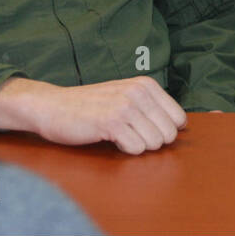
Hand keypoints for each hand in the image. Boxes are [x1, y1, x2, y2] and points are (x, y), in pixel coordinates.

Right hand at [0, 76, 187, 154]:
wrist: (52, 107)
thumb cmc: (91, 106)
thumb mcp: (126, 97)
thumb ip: (151, 107)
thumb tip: (182, 127)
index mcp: (146, 85)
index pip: (179, 119)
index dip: (164, 131)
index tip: (145, 129)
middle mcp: (139, 92)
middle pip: (169, 134)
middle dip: (151, 141)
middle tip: (129, 134)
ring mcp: (126, 106)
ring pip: (155, 143)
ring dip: (138, 146)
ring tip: (119, 135)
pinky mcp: (111, 122)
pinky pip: (136, 149)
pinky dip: (126, 150)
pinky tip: (111, 140)